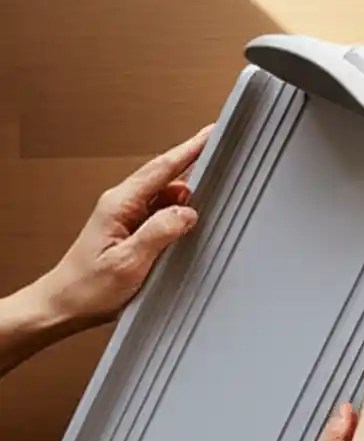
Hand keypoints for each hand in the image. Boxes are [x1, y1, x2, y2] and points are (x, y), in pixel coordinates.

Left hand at [39, 126, 212, 324]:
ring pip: (166, 198)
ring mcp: (126, 217)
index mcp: (119, 204)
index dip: (189, 150)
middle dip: (195, 169)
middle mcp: (122, 205)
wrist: (63, 306)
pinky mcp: (130, 231)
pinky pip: (161, 214)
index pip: (162, 168)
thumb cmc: (87, 288)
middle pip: (167, 178)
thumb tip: (188, 212)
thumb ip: (160, 232)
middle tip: (223, 167)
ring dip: (188, 200)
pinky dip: (178, 216)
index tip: (210, 134)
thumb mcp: (128, 262)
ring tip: (211, 206)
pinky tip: (190, 227)